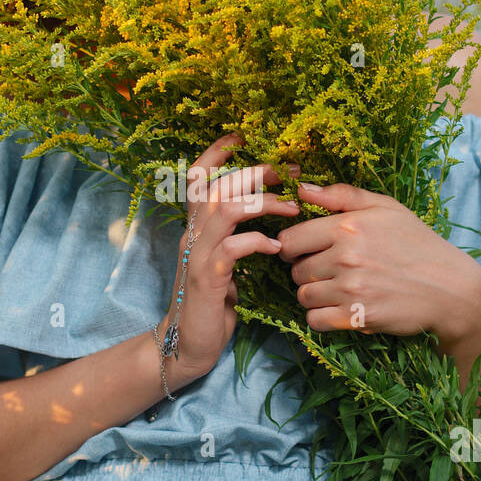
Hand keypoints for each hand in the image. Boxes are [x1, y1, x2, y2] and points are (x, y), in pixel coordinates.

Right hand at [160, 134, 300, 386]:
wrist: (188, 345)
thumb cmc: (213, 303)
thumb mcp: (225, 262)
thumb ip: (237, 235)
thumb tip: (270, 210)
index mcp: (197, 227)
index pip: (197, 178)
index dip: (216, 153)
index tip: (242, 136)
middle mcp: (192, 234)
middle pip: (218, 184)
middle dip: (256, 172)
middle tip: (290, 173)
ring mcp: (198, 254)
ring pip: (225, 208)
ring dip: (262, 202)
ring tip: (291, 207)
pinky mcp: (207, 278)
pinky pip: (232, 248)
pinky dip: (258, 242)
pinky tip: (277, 248)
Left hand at [276, 181, 480, 344]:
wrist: (450, 288)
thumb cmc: (417, 243)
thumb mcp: (386, 208)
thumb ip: (342, 195)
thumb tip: (302, 188)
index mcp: (348, 226)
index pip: (290, 240)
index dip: (292, 247)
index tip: (305, 251)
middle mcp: (346, 257)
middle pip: (296, 270)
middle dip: (306, 271)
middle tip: (328, 271)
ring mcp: (351, 289)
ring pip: (304, 296)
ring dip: (314, 295)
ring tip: (336, 289)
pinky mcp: (357, 317)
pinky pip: (315, 320)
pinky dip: (322, 317)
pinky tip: (339, 308)